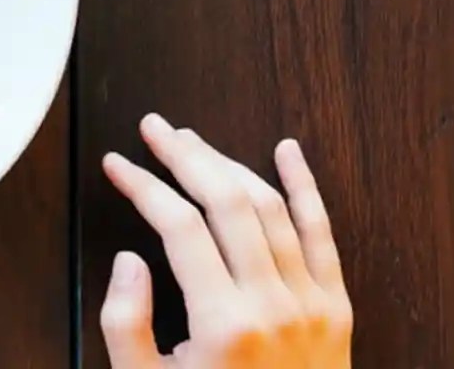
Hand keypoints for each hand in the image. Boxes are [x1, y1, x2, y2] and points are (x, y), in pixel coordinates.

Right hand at [100, 114, 352, 367]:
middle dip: (184, 155)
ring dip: (229, 163)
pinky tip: (287, 152)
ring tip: (194, 142)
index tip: (118, 165)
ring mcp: (310, 302)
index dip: (141, 185)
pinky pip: (323, 232)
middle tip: (155, 129)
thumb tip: (129, 262)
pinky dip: (305, 186)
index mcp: (223, 323)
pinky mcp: (335, 306)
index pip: (176, 225)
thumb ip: (125, 324)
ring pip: (269, 206)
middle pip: (226, 200)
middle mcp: (272, 304)